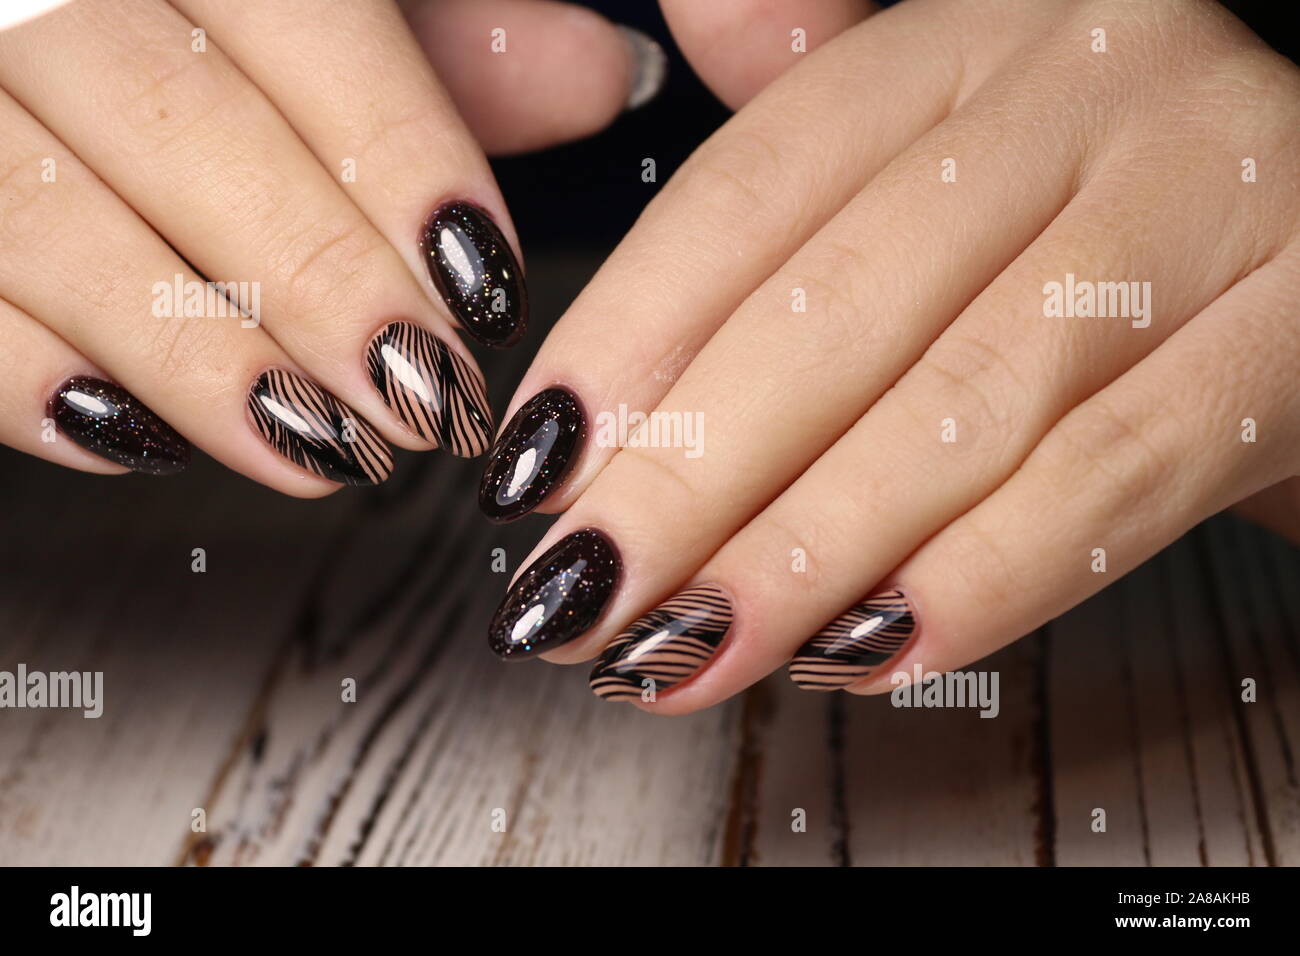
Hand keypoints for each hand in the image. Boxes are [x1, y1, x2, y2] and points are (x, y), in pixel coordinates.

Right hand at [0, 0, 651, 489]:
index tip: (480, 287)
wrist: (22, 22)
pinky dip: (27, 375)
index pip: (304, 20)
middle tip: (419, 396)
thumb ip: (446, 41)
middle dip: (317, 277)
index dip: (401, 161)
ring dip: (198, 352)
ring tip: (318, 446)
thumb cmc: (194, 20)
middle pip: (183, 124)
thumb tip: (606, 74)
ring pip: (52, 215)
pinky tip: (128, 436)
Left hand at [479, 0, 1299, 710]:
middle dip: (690, 481)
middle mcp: (1081, 99)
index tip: (541, 467)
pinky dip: (988, 574)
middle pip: (836, 312)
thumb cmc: (1102, 189)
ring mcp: (1203, 204)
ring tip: (689, 648)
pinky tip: (871, 649)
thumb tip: (685, 26)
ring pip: (964, 405)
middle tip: (583, 596)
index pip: (751, 192)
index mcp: (964, 46)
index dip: (631, 341)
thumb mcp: (967, 116)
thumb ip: (823, 91)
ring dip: (807, 553)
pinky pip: (1121, 472)